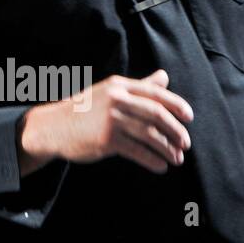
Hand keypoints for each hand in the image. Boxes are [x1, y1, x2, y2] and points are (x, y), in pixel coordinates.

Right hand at [19, 70, 193, 174]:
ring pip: (150, 135)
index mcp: (119, 85)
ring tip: (176, 158)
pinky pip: (138, 152)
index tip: (189, 118)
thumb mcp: (110, 92)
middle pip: (156, 114)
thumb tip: (164, 76)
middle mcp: (116, 100)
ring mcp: (111, 120)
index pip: (155, 93)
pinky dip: (153, 160)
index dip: (176, 105)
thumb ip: (139, 86)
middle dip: (176, 131)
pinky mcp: (106, 140)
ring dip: (168, 149)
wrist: (54, 126)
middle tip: (185, 143)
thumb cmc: (85, 110)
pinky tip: (160, 166)